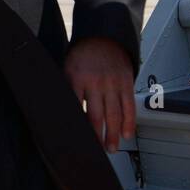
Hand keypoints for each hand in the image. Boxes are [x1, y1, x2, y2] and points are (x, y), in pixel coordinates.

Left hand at [64, 35, 135, 152]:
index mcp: (76, 79)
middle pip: (96, 116)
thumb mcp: (67, 70)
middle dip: (97, 136)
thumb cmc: (81, 57)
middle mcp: (95, 82)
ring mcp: (113, 83)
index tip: (76, 140)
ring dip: (113, 134)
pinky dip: (129, 122)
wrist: (103, 38)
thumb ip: (66, 90)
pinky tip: (126, 134)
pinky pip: (129, 106)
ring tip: (111, 147)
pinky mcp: (126, 83)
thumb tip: (60, 112)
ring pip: (114, 114)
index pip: (75, 108)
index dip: (77, 126)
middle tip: (97, 151)